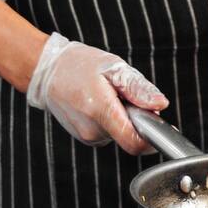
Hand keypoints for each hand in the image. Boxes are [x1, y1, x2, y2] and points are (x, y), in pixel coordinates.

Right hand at [26, 33, 167, 153]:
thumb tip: (161, 105)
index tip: (161, 125)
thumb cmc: (79, 65)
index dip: (153, 138)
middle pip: (131, 137)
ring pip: (120, 135)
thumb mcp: (114, 68)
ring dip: (124, 119)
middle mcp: (92, 130)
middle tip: (128, 97)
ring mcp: (87, 136)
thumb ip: (139, 89)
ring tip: (111, 97)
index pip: (135, 142)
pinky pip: (109, 133)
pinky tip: (102, 104)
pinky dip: (113, 121)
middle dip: (138, 119)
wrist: (46, 70)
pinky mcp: (85, 137)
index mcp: (101, 111)